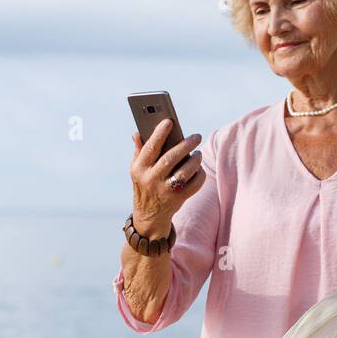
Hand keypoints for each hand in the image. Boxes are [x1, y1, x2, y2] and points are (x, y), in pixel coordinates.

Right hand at [129, 119, 205, 239]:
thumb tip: (138, 132)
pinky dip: (199, 175)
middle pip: (171, 159)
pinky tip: (199, 169)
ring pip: (184, 172)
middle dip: (185, 145)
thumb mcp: (137, 170)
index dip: (159, 133)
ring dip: (194, 161)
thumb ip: (139, 150)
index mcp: (139, 169)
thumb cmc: (145, 185)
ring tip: (198, 154)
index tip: (169, 121)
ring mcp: (164, 191)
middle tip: (196, 136)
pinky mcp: (177, 200)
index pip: (150, 148)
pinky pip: (193, 185)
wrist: (148, 216)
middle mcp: (151, 180)